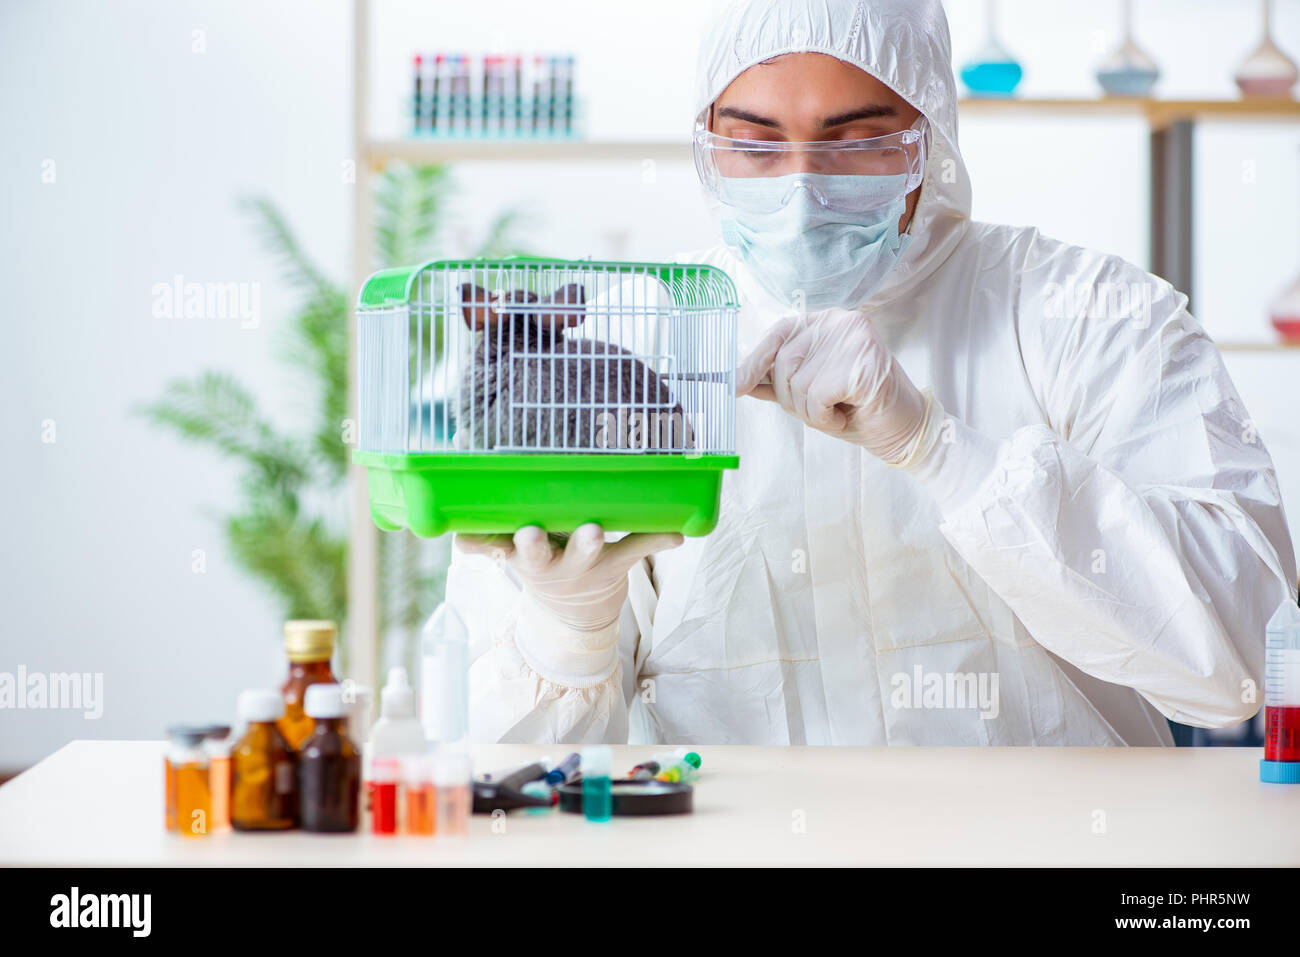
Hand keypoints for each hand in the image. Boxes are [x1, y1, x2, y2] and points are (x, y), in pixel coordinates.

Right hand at [456, 524, 682, 631]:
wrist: (573, 616)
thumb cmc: (537, 558)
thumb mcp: (504, 541)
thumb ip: (482, 511)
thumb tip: (456, 446)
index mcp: (517, 555)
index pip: (494, 550)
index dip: (487, 546)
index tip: (485, 538)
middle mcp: (549, 565)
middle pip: (537, 557)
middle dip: (534, 546)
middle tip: (530, 533)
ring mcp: (584, 567)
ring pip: (587, 553)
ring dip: (588, 542)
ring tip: (593, 529)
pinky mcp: (616, 565)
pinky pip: (637, 548)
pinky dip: (658, 539)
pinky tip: (679, 532)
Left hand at [735, 308, 929, 463]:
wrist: (902, 431)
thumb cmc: (857, 409)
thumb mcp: (808, 393)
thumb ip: (776, 381)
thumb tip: (737, 380)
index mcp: (826, 321)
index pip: (779, 333)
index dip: (754, 361)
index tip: (735, 385)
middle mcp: (840, 321)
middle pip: (783, 364)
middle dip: (792, 399)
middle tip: (822, 408)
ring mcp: (853, 339)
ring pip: (797, 384)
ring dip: (810, 412)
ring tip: (839, 409)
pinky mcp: (861, 364)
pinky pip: (816, 398)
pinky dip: (824, 417)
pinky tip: (846, 413)